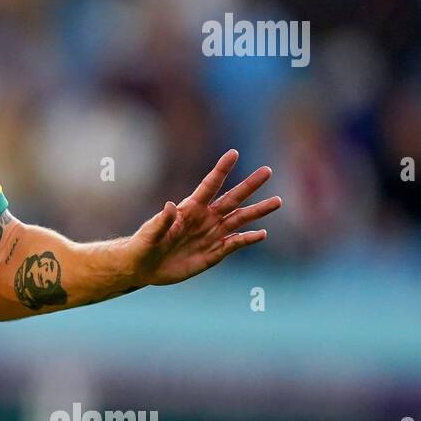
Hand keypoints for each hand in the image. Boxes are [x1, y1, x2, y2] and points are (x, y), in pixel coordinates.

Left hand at [126, 150, 280, 287]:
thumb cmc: (143, 245)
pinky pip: (235, 244)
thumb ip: (161, 222)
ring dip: (258, 210)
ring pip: (240, 219)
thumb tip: (170, 206)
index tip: (233, 153)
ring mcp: (212, 234)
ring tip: (277, 201)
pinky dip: (249, 239)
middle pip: (232, 199)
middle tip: (267, 170)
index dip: (221, 170)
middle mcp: (205, 218)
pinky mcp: (214, 253)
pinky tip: (262, 233)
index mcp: (189, 209)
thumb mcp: (150, 234)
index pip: (209, 185)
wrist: (144, 267)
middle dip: (249, 185)